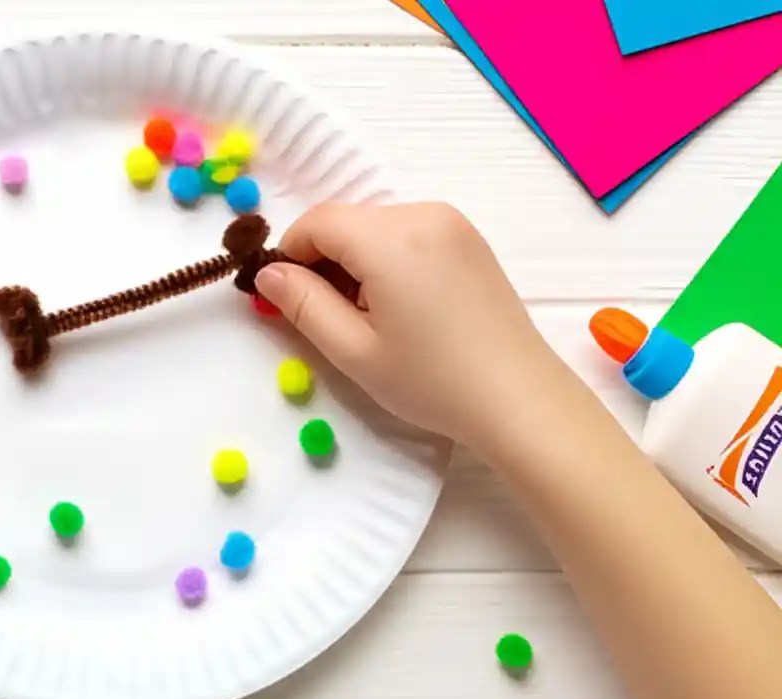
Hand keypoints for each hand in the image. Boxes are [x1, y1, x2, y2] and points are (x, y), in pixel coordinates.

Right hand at [254, 202, 565, 450]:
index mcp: (390, 238)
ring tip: (366, 317)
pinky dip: (387, 259)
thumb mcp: (353, 350)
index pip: (316, 222)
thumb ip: (302, 304)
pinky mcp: (469, 239)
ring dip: (356, 260)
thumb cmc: (431, 381)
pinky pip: (407, 233)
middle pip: (346, 221)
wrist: (518, 398)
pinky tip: (399, 307)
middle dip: (323, 259)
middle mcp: (422, 214)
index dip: (290, 255)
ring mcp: (451, 223)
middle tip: (324, 316)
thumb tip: (268, 273)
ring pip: (375, 227)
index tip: (283, 298)